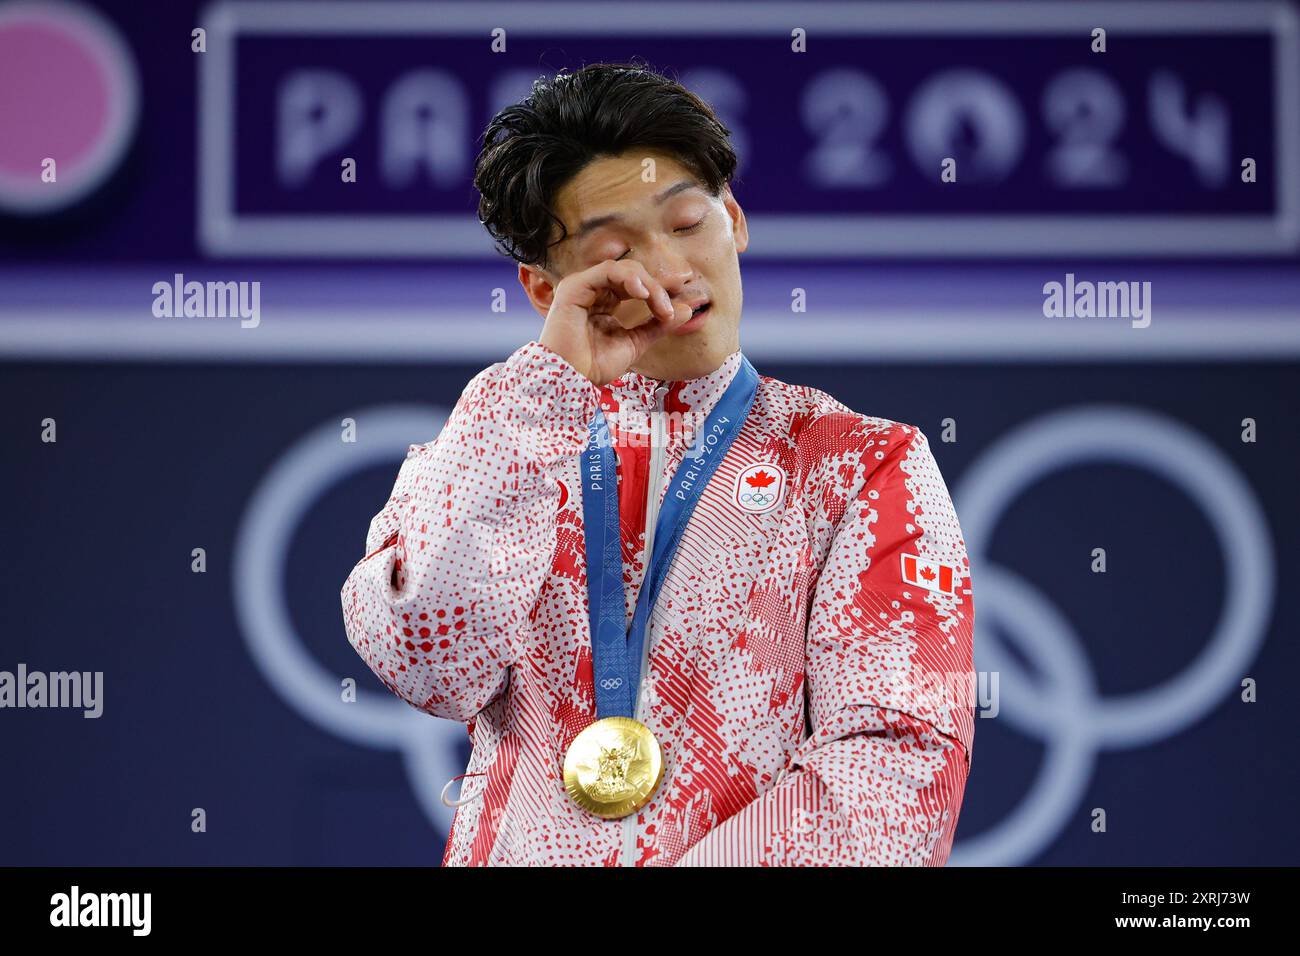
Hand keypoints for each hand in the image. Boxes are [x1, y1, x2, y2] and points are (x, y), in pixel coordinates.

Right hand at [538, 259, 694, 385]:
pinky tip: (642, 293)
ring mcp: (583, 287)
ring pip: (623, 270)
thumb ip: (657, 325)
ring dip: (647, 284)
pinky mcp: (574, 286)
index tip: (677, 308)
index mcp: (605, 303)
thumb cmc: (594, 366)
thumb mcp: (635, 343)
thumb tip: (687, 309)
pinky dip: (628, 278)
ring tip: (658, 304)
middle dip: (657, 289)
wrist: (571, 379)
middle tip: (668, 311)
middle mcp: (594, 292)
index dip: (659, 292)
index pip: (637, 287)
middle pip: (633, 275)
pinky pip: (607, 271)